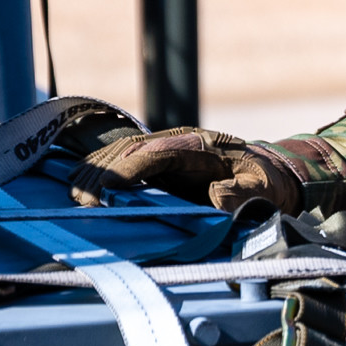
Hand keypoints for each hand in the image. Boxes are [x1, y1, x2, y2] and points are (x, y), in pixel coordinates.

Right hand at [70, 129, 304, 216]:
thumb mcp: (262, 189)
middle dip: (105, 174)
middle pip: (131, 150)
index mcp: (199, 145)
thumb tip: (216, 196)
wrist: (267, 173)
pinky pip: (121, 163)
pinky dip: (99, 173)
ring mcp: (163, 150)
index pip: (158, 152)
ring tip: (79, 199)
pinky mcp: (156, 164)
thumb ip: (242, 194)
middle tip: (87, 203)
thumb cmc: (263, 182)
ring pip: (120, 154)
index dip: (131, 168)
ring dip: (97, 174)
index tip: (109, 190)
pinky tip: (80, 188)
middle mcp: (175, 142)